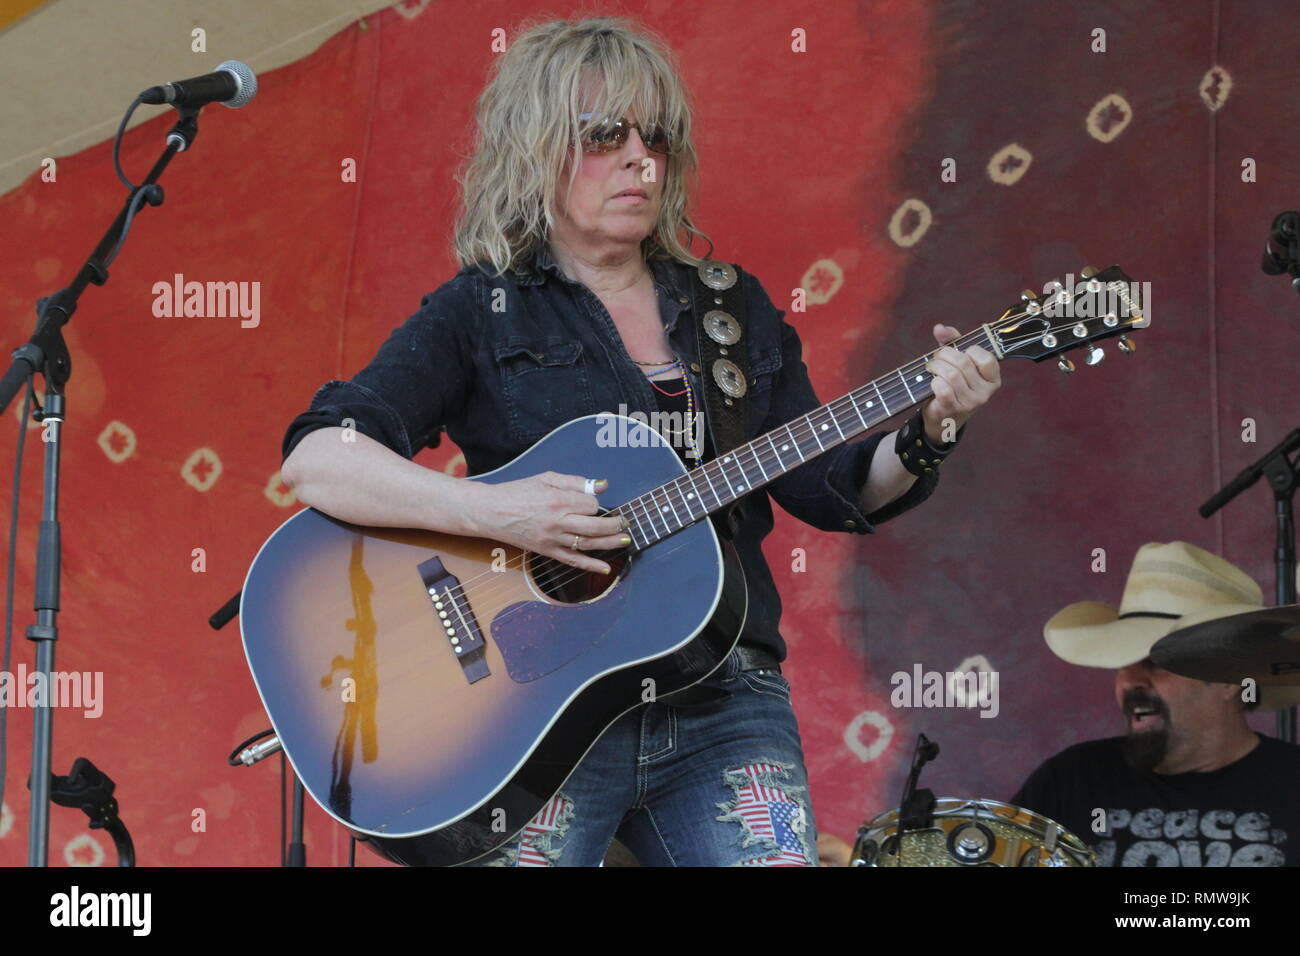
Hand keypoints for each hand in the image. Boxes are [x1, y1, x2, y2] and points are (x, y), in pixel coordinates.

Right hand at [466, 472, 627, 573]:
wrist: (491, 511)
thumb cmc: (518, 492)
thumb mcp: (547, 478)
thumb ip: (576, 481)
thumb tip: (602, 485)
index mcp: (558, 499)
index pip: (590, 504)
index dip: (595, 503)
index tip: (591, 502)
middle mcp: (557, 521)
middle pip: (595, 526)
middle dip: (614, 525)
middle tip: (625, 522)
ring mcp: (552, 538)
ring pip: (587, 544)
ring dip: (610, 543)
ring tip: (625, 540)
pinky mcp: (546, 551)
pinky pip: (572, 560)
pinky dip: (590, 565)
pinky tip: (605, 567)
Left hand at [921, 324, 999, 443]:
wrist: (943, 418)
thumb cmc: (953, 385)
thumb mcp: (957, 361)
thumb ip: (952, 341)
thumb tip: (939, 328)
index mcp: (993, 379)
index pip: (986, 358)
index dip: (968, 350)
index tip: (959, 352)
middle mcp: (986, 392)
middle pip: (963, 363)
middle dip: (945, 355)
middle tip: (936, 358)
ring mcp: (971, 402)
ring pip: (952, 375)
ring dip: (936, 367)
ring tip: (932, 368)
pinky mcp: (954, 409)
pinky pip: (943, 388)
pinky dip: (934, 381)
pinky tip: (933, 382)